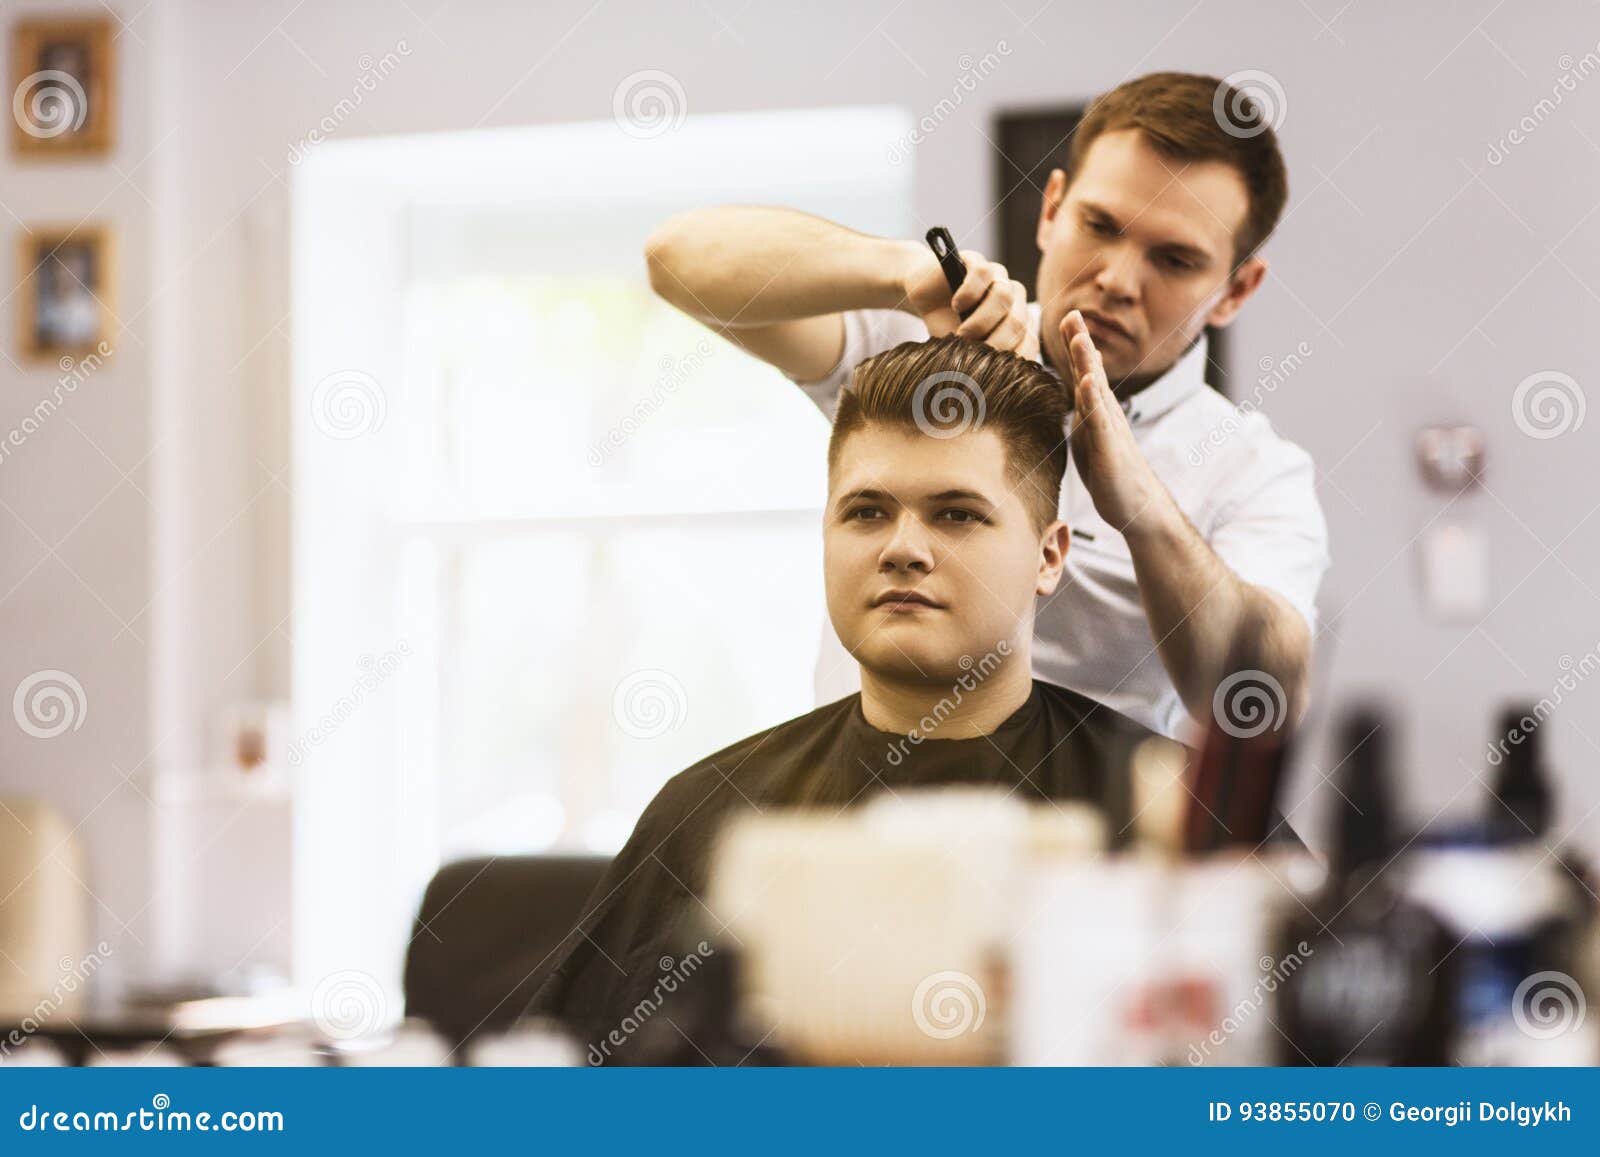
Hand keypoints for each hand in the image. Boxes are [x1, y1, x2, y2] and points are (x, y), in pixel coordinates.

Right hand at [902, 247, 1038, 361]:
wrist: (925, 295)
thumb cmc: (946, 325)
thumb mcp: (964, 348)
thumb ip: (983, 361)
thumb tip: (998, 387)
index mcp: (1017, 320)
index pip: (1029, 342)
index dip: (1013, 358)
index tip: (992, 371)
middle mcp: (1013, 297)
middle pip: (1019, 320)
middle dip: (996, 341)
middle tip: (972, 350)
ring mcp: (997, 276)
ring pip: (1004, 296)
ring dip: (982, 320)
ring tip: (961, 332)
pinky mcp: (976, 260)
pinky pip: (983, 274)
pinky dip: (970, 293)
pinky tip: (957, 305)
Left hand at [1061, 309, 1171, 533]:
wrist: (1134, 504)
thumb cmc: (1110, 472)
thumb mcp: (1087, 437)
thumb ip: (1081, 414)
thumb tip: (1070, 398)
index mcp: (1096, 410)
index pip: (1084, 371)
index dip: (1075, 345)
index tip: (1065, 317)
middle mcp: (1105, 414)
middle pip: (1091, 371)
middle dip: (1081, 342)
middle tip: (1072, 313)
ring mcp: (1109, 429)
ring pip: (1096, 391)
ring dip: (1087, 363)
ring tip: (1079, 338)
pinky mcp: (1109, 449)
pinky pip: (1099, 421)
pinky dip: (1092, 401)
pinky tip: (1087, 383)